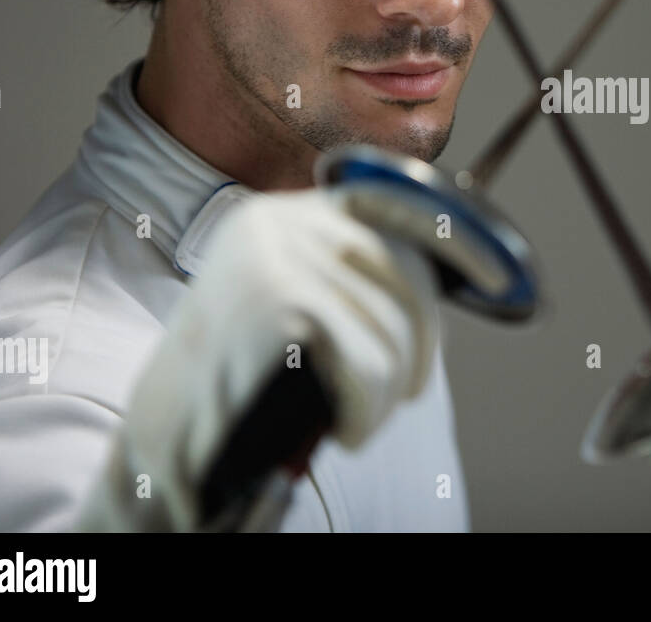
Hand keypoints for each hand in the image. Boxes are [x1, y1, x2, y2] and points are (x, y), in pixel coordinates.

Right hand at [77, 186, 438, 530]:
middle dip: (419, 344)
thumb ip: (347, 275)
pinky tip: (342, 430)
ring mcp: (277, 257)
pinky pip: (370, 364)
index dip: (449, 249)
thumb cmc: (234, 384)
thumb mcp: (289, 303)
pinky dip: (369, 411)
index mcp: (280, 214)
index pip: (395, 209)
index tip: (491, 279)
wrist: (158, 442)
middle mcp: (278, 221)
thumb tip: (444, 270)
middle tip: (401, 392)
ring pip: (393, 328)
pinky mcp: (279, 302)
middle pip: (406, 270)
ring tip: (351, 418)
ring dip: (386, 394)